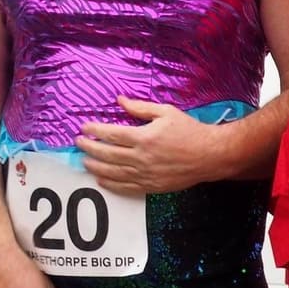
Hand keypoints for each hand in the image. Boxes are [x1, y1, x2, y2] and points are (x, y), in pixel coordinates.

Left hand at [76, 96, 226, 193]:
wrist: (210, 155)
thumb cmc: (189, 130)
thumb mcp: (165, 112)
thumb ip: (140, 108)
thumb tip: (120, 100)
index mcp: (144, 137)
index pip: (112, 134)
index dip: (95, 131)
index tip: (84, 128)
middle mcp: (142, 157)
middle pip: (108, 154)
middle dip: (90, 148)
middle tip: (78, 143)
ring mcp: (146, 174)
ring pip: (114, 172)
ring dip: (96, 166)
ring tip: (84, 161)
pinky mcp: (152, 186)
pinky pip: (127, 187)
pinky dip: (111, 184)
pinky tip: (101, 179)